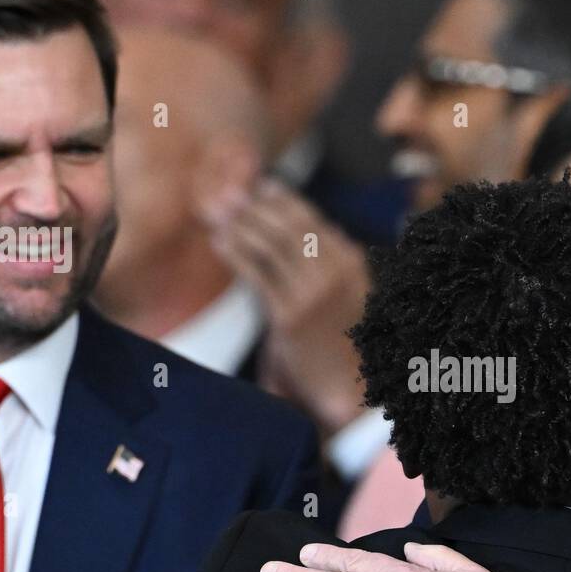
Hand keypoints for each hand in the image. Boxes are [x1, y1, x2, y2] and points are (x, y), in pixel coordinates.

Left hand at [202, 178, 368, 435]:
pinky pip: (256, 273)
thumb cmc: (342, 338)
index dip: (283, 199)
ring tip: (218, 213)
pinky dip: (235, 252)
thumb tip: (310, 232)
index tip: (260, 187)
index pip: (312, 219)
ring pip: (271, 244)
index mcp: (352, 262)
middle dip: (257, 206)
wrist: (347, 384)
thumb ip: (331, 263)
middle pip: (289, 225)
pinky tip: (219, 241)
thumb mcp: (347, 293)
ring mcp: (313, 293)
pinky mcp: (290, 316)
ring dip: (241, 223)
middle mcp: (336, 272)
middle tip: (230, 193)